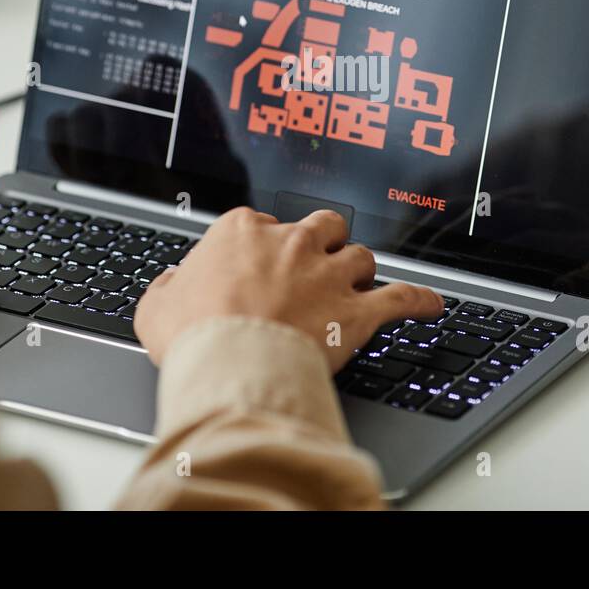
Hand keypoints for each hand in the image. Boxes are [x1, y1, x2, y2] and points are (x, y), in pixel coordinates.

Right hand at [134, 207, 443, 370]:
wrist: (232, 363)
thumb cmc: (194, 335)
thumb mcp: (157, 307)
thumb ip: (168, 288)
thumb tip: (171, 286)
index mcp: (243, 232)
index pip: (261, 225)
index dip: (264, 249)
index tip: (260, 268)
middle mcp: (293, 243)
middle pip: (322, 227)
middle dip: (324, 244)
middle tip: (317, 266)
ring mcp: (329, 274)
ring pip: (360, 257)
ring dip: (360, 272)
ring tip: (356, 287)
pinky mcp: (357, 311)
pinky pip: (402, 297)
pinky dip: (419, 300)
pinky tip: (431, 304)